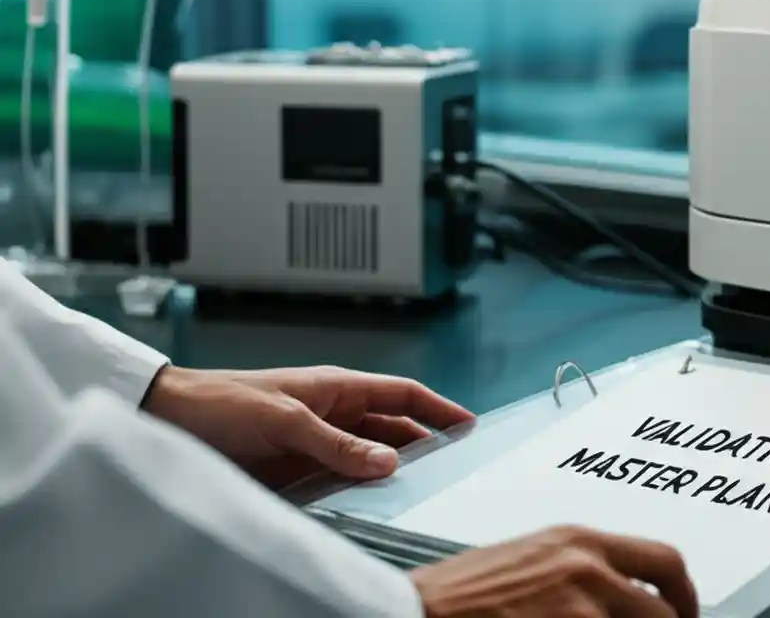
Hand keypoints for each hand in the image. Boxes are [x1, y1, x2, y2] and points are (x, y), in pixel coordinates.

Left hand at [142, 365, 473, 487]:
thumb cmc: (222, 403)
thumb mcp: (284, 420)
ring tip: (421, 494)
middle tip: (454, 470)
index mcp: (337, 388)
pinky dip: (361, 495)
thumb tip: (389, 463)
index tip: (470, 425)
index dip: (438, 408)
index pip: (402, 395)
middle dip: (424, 446)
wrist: (169, 422)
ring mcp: (317, 446)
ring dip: (392, 474)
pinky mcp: (299, 474)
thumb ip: (337, 443)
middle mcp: (333, 415)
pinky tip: (374, 510)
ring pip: (371, 460)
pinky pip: (342, 484)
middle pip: (393, 431)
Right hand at [411, 526, 698, 617]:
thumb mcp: (533, 559)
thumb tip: (622, 595)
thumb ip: (582, 570)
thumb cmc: (461, 591)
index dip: (685, 597)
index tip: (683, 616)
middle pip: (663, 614)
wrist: (412, 611)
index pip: (666, 561)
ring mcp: (578, 611)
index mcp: (580, 540)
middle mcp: (587, 569)